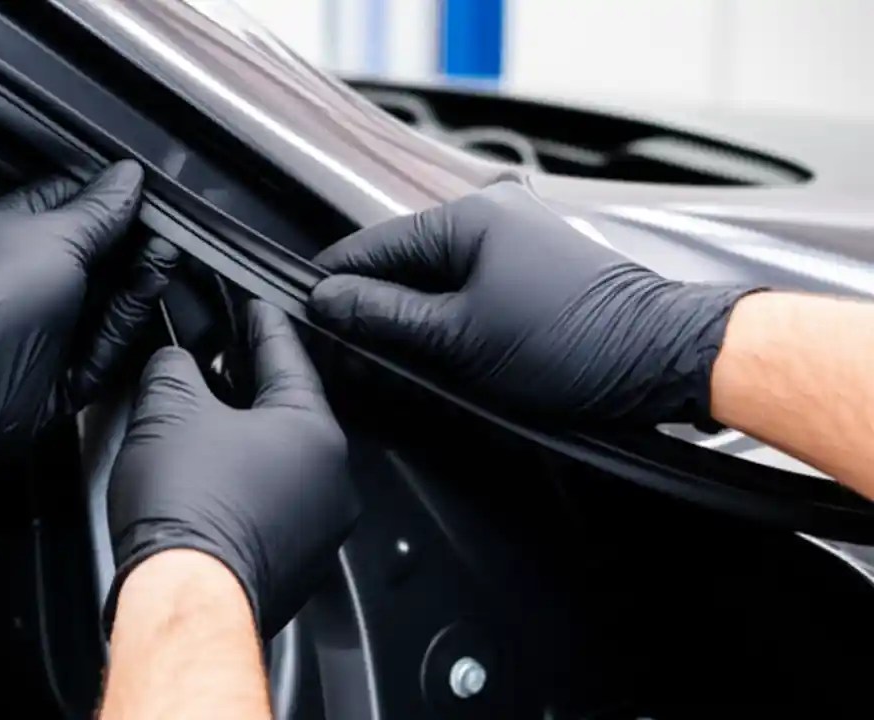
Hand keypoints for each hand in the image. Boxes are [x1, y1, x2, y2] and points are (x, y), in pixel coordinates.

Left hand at [0, 161, 177, 468]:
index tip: (152, 196)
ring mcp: (52, 322)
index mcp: (20, 231)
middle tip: (167, 232)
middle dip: (136, 243)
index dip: (114, 197)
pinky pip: (111, 344)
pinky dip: (128, 321)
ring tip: (162, 259)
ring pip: (112, 299)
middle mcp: (37, 275)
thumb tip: (130, 175)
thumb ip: (101, 209)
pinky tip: (146, 294)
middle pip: (102, 253)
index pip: (76, 201)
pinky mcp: (68, 366)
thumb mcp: (56, 236)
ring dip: (139, 280)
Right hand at [106, 301, 354, 638]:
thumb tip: (174, 361)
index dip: (262, 324)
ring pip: (281, 462)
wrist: (184, 599)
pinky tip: (208, 479)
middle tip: (220, 357)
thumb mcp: (168, 410)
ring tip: (202, 420)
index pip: (288, 357)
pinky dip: (244, 485)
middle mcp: (331, 480)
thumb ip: (174, 368)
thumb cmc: (187, 510)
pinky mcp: (295, 564)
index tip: (254, 305)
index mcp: (315, 432)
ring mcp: (318, 528)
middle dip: (249, 384)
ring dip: (244, 438)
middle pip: (288, 412)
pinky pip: (272, 505)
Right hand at [309, 181, 763, 424]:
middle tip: (346, 351)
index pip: (373, 245)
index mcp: (468, 216)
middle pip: (401, 260)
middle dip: (371, 305)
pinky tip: (437, 350)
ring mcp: (515, 237)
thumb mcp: (460, 338)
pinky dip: (444, 315)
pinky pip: (466, 285)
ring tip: (389, 358)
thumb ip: (384, 316)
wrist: (663, 357)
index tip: (305, 314)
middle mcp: (491, 213)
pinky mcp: (532, 266)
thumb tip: (328, 300)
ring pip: (433, 277)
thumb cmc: (575, 344)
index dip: (334, 283)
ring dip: (408, 315)